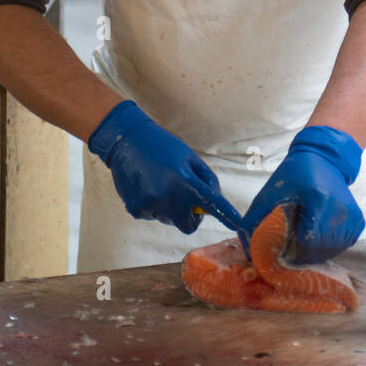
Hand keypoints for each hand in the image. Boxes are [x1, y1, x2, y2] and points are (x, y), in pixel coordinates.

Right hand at [88, 101, 241, 234]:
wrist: (127, 140)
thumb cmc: (163, 146)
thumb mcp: (190, 157)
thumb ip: (206, 180)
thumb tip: (214, 201)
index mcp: (186, 182)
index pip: (212, 205)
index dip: (226, 216)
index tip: (238, 225)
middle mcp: (169, 198)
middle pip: (188, 224)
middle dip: (189, 215)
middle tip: (183, 196)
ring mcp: (151, 206)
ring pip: (169, 220)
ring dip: (170, 208)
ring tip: (160, 183)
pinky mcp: (136, 210)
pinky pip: (153, 215)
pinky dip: (153, 206)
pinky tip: (147, 186)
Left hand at [239, 126, 364, 264]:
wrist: (325, 159)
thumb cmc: (295, 175)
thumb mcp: (271, 193)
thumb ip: (255, 220)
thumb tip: (247, 250)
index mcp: (319, 199)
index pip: (308, 241)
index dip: (293, 254)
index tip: (282, 254)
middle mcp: (340, 209)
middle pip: (320, 250)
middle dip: (303, 257)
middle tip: (290, 252)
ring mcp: (352, 216)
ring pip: (332, 251)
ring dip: (315, 254)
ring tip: (302, 243)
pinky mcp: (359, 221)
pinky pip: (342, 246)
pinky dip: (329, 247)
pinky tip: (318, 236)